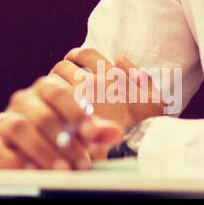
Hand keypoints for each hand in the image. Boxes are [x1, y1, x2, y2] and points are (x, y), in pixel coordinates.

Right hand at [0, 74, 122, 169]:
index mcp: (45, 89)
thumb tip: (114, 133)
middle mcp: (23, 101)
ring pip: (20, 128)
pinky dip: (17, 161)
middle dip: (65, 140)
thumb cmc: (61, 131)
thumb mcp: (81, 129)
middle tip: (83, 162)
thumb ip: (96, 130)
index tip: (92, 133)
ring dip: (43, 151)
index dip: (76, 112)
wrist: (28, 144)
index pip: (58, 92)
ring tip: (63, 169)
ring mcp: (6, 120)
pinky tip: (35, 171)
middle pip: (42, 114)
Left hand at [51, 48, 165, 138]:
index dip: (78, 56)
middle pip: (64, 66)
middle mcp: (92, 84)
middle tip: (61, 78)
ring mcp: (78, 101)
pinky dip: (49, 103)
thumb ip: (140, 77)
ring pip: (53, 83)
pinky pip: (52, 103)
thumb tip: (120, 58)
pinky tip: (52, 109)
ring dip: (52, 85)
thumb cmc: (148, 125)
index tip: (75, 63)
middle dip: (62, 70)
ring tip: (53, 93)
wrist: (138, 150)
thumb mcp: (154, 99)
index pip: (86, 54)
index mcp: (111, 76)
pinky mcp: (69, 119)